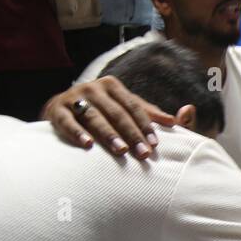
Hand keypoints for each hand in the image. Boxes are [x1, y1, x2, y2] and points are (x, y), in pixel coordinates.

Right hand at [42, 75, 176, 157]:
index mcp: (113, 86)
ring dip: (109, 135)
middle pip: (117, 113)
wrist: (60, 109)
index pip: (133, 106)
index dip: (145, 125)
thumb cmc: (101, 113)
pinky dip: (77, 133)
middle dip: (131, 135)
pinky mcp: (56, 110)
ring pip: (94, 118)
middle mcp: (93, 88)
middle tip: (143, 154)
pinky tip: (88, 146)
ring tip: (122, 151)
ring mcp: (74, 98)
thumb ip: (151, 113)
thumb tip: (184, 115)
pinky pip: (68, 123)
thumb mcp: (124, 108)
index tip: (155, 144)